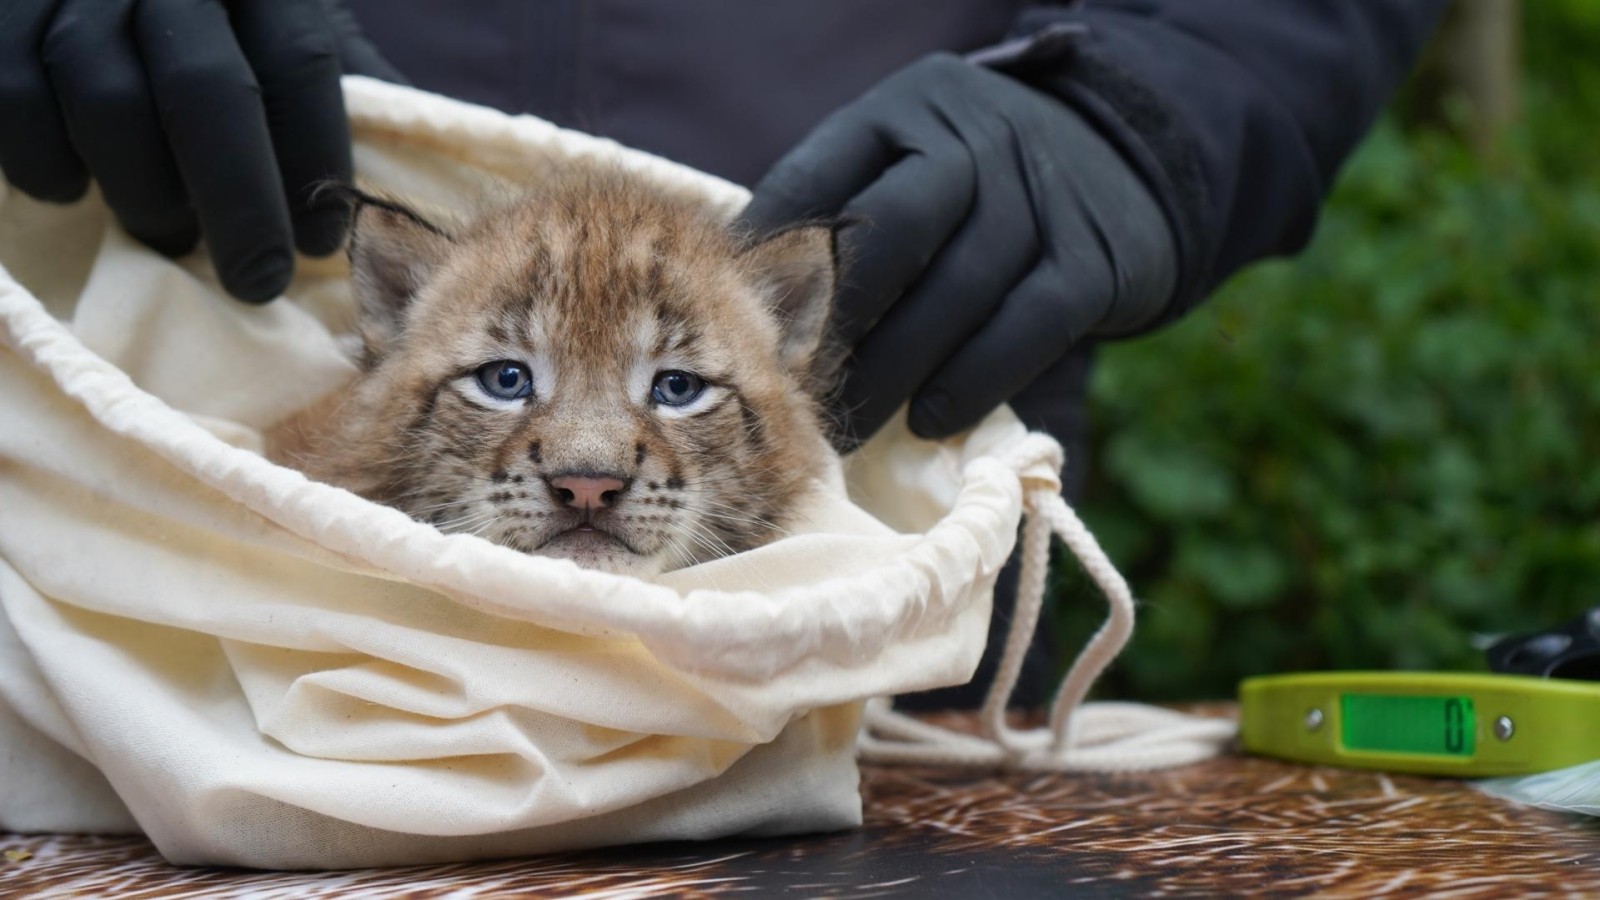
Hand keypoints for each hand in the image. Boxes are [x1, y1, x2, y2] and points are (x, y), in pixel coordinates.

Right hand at [0, 0, 402, 302]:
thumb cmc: (220, 23)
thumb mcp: (288, 24)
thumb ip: (347, 85)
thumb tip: (411, 187)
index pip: (299, 64)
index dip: (315, 159)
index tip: (324, 241)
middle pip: (206, 93)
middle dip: (239, 203)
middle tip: (260, 282)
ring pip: (108, 105)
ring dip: (148, 195)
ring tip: (174, 236)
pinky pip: (18, 108)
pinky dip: (53, 167)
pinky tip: (81, 189)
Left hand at [742, 54, 1177, 447]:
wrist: (1126, 168)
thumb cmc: (978, 189)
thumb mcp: (908, 163)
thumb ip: (840, 208)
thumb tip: (748, 293)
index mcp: (910, 114)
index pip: (821, 178)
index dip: (772, 254)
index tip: (737, 319)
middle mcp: (977, 143)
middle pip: (892, 237)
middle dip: (837, 323)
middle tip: (796, 389)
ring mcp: (1041, 201)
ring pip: (954, 294)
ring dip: (894, 370)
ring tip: (852, 421)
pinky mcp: (1093, 265)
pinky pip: (1022, 334)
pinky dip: (969, 384)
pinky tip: (928, 419)